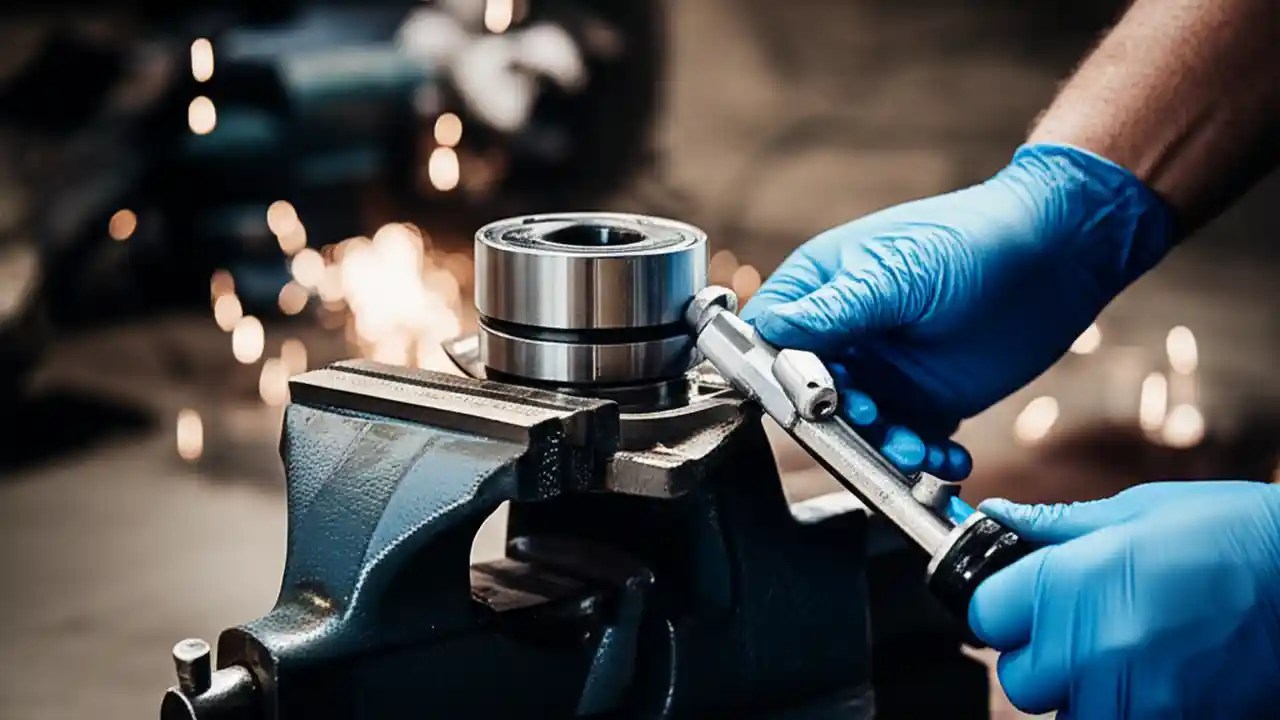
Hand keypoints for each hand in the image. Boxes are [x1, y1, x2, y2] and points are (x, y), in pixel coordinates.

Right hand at [741, 144, 1171, 478]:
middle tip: (871, 414)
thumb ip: (834, 309)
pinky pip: (908, 442)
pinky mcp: (925, 401)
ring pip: (857, 429)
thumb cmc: (972, 240)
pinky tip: (949, 459)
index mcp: (822, 288)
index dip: (777, 370)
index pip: (771, 336)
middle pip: (808, 393)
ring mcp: (883, 372)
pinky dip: (924, 459)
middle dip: (835, 416)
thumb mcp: (896, 273)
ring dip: (881, 446)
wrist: (1057, 254)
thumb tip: (772, 329)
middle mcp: (846, 335)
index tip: (805, 392)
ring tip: (916, 448)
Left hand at [971, 481, 1279, 718]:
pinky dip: (1127, 706)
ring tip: (1125, 652)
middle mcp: (1090, 650)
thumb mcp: (1136, 513)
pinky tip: (1155, 675)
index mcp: (1067, 585)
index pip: (985, 614)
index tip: (1023, 597)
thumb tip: (999, 515)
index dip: (1003, 604)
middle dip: (1040, 655)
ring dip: (1083, 690)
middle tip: (1080, 628)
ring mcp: (1134, 699)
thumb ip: (1056, 527)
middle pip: (1020, 678)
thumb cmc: (1231, 535)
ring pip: (1067, 713)